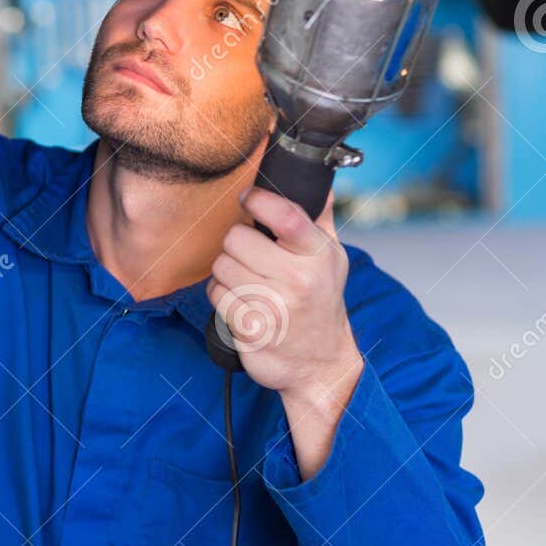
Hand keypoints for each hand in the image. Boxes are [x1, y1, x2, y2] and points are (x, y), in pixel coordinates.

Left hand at [205, 188, 363, 401]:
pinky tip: (242, 302)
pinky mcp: (251, 329)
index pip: (285, 214)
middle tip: (251, 256)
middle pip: (236, 239)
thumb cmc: (320, 303)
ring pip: (221, 266)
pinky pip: (215, 294)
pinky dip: (222, 295)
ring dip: (227, 272)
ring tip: (249, 281)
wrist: (320, 363)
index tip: (248, 198)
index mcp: (318, 255)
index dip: (258, 199)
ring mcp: (274, 306)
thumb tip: (316, 181)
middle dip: (236, 245)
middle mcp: (299, 279)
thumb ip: (318, 219)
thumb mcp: (331, 259)